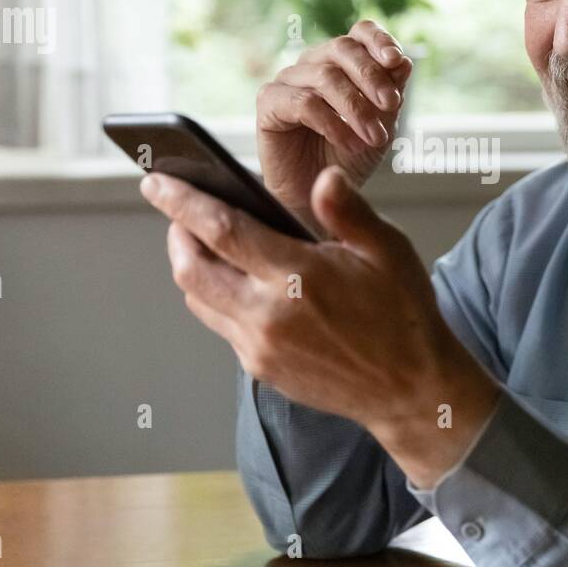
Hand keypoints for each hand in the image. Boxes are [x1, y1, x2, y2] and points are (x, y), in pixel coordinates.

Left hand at [141, 165, 500, 487]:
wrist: (411, 389)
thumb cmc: (403, 314)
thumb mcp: (388, 251)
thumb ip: (348, 211)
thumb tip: (323, 176)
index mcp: (299, 277)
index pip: (220, 230)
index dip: (182, 202)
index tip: (157, 181)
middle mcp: (269, 315)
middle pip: (191, 269)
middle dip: (176, 233)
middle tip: (181, 212)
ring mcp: (260, 347)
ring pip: (198, 299)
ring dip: (192, 266)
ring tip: (205, 242)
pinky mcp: (261, 369)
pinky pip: (221, 325)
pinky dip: (215, 296)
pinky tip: (237, 281)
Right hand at [256, 19, 412, 237]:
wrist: (319, 195)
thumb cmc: (348, 158)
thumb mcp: (381, 125)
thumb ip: (391, 93)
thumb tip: (404, 61)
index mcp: (341, 62)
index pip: (358, 33)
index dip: (378, 40)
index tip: (396, 60)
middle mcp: (313, 65)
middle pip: (342, 49)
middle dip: (372, 76)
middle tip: (392, 104)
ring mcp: (288, 81)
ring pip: (325, 77)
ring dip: (357, 108)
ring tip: (375, 138)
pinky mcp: (269, 103)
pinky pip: (303, 103)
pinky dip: (332, 123)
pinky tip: (349, 143)